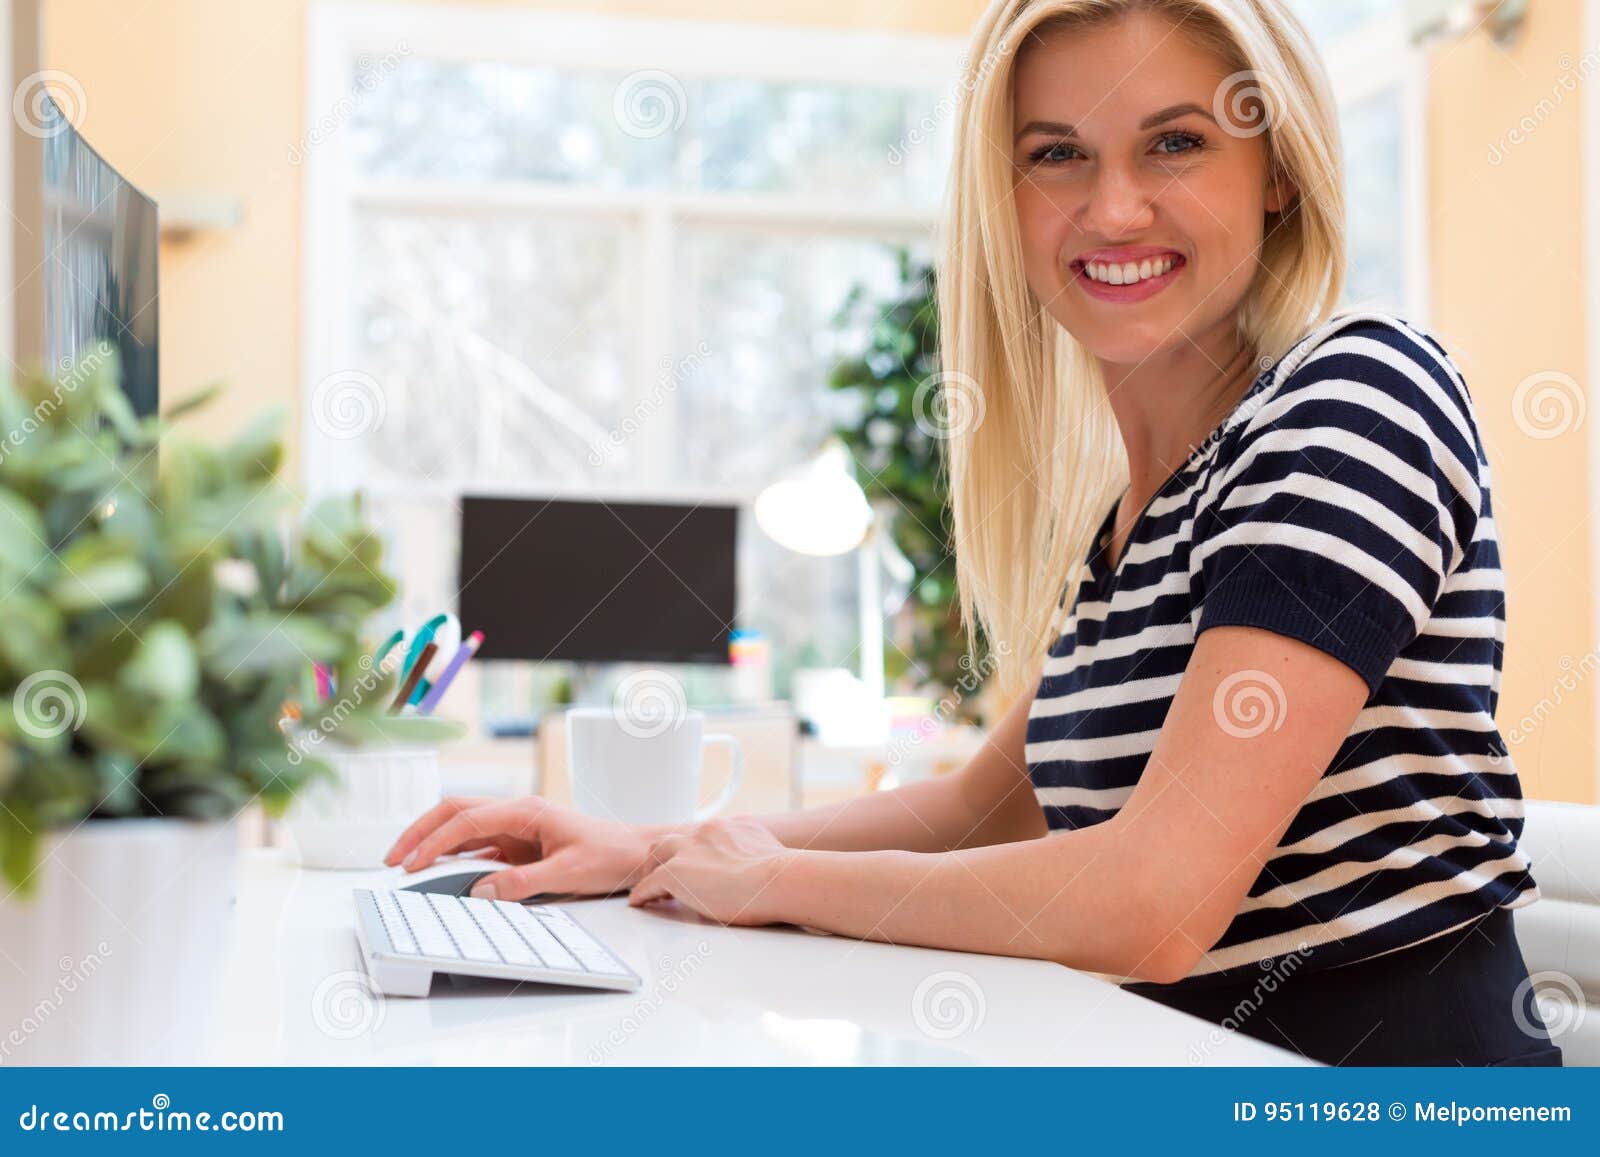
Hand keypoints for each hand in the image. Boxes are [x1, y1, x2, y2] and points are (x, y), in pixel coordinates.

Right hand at [384, 795, 657, 899]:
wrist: (636, 854)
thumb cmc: (610, 854)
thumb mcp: (569, 872)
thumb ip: (523, 883)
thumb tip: (481, 891)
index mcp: (526, 811)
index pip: (467, 819)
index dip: (434, 841)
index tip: (411, 864)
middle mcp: (516, 815)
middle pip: (455, 812)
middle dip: (420, 832)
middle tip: (392, 859)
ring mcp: (516, 830)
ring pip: (462, 829)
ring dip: (433, 844)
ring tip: (405, 867)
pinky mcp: (518, 847)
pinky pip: (477, 848)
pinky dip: (453, 859)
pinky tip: (438, 875)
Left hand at [628, 817, 795, 925]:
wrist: (776, 878)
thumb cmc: (781, 874)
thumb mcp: (769, 851)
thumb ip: (756, 853)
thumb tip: (763, 864)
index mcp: (728, 827)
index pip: (700, 837)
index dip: (691, 852)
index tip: (691, 863)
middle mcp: (705, 832)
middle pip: (673, 840)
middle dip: (664, 856)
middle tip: (660, 871)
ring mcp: (688, 850)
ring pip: (657, 855)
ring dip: (651, 870)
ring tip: (647, 886)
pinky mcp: (675, 872)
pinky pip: (649, 883)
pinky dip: (642, 893)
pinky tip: (640, 902)